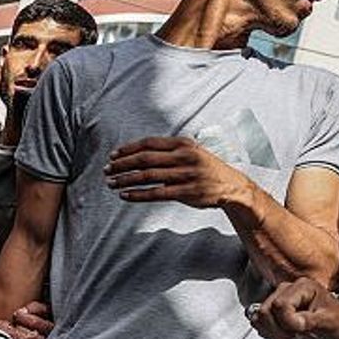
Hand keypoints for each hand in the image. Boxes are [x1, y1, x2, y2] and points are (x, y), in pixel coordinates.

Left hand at [106, 137, 251, 208]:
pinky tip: (125, 195)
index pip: (149, 143)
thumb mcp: (191, 152)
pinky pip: (156, 193)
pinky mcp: (187, 192)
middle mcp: (184, 157)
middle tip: (106, 170)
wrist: (232, 185)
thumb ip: (168, 151)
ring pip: (148, 176)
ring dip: (126, 179)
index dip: (128, 149)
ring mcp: (186, 175)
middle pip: (144, 159)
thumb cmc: (205, 168)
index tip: (112, 155)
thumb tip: (136, 154)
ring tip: (111, 183)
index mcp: (183, 144)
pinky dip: (138, 194)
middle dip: (122, 164)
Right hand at [251, 278, 338, 338]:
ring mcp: (276, 297)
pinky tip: (284, 333)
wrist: (334, 324)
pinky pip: (257, 321)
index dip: (288, 322)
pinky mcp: (270, 307)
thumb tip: (294, 323)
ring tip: (291, 334)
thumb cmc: (335, 320)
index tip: (301, 330)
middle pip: (266, 311)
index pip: (280, 304)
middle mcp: (286, 288)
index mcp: (302, 287)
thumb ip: (310, 321)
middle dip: (279, 329)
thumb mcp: (328, 321)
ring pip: (259, 317)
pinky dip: (269, 332)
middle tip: (295, 334)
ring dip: (274, 332)